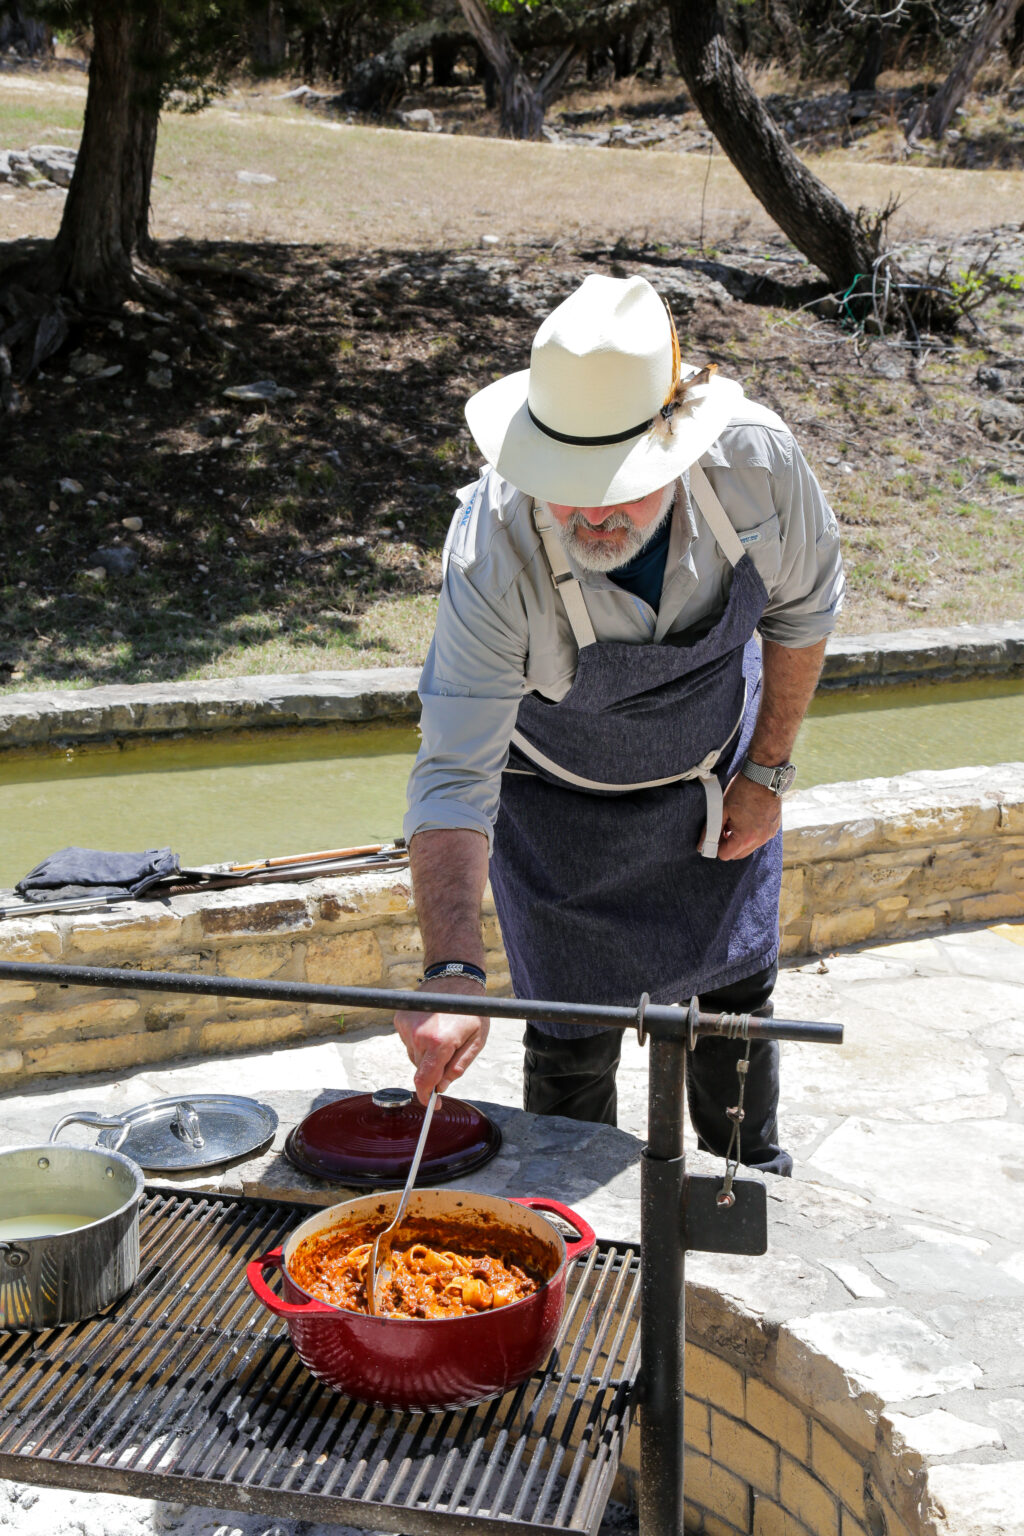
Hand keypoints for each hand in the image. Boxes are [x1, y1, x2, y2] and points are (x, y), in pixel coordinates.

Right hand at [393, 973, 490, 1104]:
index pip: (425, 1081)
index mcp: (440, 1043)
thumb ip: (458, 1067)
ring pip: (414, 1056)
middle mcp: (419, 1036)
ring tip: (442, 1034)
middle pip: (421, 1069)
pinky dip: (418, 1041)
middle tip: (449, 1053)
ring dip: (426, 1054)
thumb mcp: (476, 1041)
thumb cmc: (470, 1010)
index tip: (432, 1105)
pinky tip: (431, 1027)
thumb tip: (442, 1087)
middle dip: (434, 1069)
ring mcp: (407, 1027)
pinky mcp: (400, 1020)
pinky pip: (408, 1042)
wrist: (455, 980)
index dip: (427, 1096)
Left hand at [701, 773, 780, 860]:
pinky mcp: (775, 828)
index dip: (717, 845)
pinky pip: (760, 838)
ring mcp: (769, 834)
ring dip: (740, 839)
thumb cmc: (742, 790)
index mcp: (745, 838)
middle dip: (729, 845)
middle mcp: (760, 840)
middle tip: (724, 827)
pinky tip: (748, 817)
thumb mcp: (722, 809)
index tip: (715, 833)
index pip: (726, 855)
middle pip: (738, 855)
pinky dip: (752, 833)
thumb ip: (710, 830)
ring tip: (737, 820)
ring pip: (750, 847)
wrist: (764, 775)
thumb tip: (701, 845)